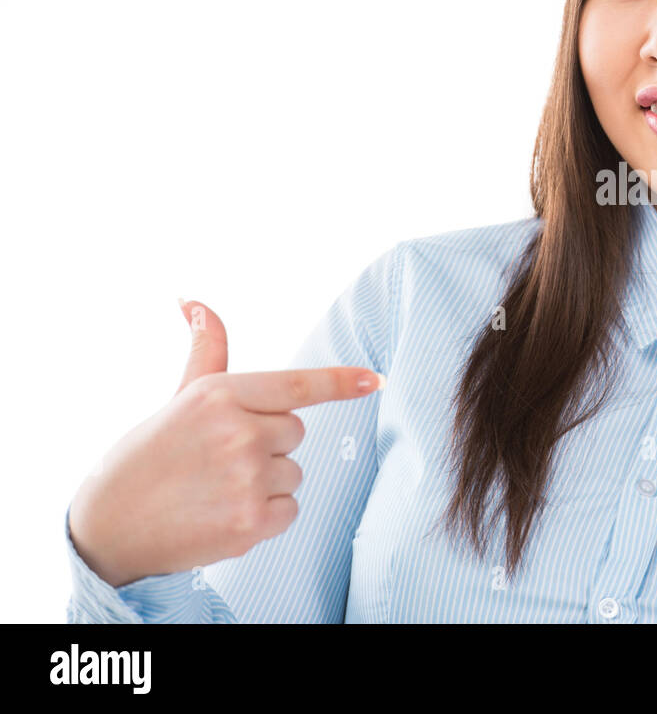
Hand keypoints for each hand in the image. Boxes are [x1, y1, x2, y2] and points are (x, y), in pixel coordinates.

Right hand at [68, 298, 383, 587]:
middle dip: (268, 443)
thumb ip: (206, 351)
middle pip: (296, 431)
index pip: (295, 385)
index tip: (375, 380)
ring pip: (295, 471)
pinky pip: (291, 509)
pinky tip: (224, 515)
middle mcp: (238, 432)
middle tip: (219, 459)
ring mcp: (247, 477)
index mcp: (219, 395)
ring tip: (216, 489)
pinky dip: (266, 516)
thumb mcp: (179, 398)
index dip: (340, 382)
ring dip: (266, 482)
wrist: (109, 527)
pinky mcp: (252, 521)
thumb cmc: (148, 456)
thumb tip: (193, 299)